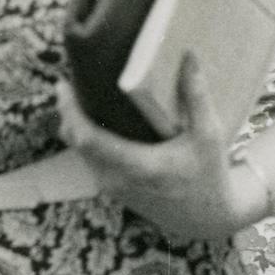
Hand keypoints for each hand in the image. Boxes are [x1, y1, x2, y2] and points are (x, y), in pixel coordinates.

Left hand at [56, 62, 255, 243]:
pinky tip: (95, 118)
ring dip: (75, 124)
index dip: (70, 112)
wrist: (207, 220)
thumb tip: (188, 55)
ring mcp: (111, 188)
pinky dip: (85, 138)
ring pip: (79, 152)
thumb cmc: (210, 175)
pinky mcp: (112, 191)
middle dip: (67, 111)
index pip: (88, 139)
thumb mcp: (209, 135)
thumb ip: (197, 96)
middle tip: (70, 81)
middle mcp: (117, 180)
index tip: (63, 85)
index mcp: (139, 167)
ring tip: (80, 94)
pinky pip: (88, 160)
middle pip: (75, 141)